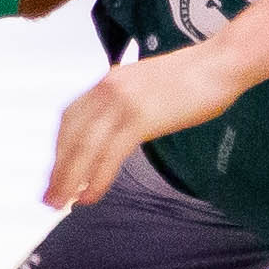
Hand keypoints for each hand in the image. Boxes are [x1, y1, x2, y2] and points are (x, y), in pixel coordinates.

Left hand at [45, 49, 242, 209]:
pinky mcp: (140, 119)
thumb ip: (127, 104)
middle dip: (58, 169)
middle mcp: (107, 90)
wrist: (220, 64)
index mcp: (108, 82)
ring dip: (69, 180)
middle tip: (49, 197)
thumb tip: (118, 129)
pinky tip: (90, 197)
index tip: (56, 171)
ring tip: (61, 204)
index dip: (60, 148)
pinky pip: (110, 155)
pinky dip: (97, 179)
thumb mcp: (147, 86)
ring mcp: (122, 103)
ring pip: (85, 148)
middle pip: (71, 136)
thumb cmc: (193, 78)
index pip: (71, 119)